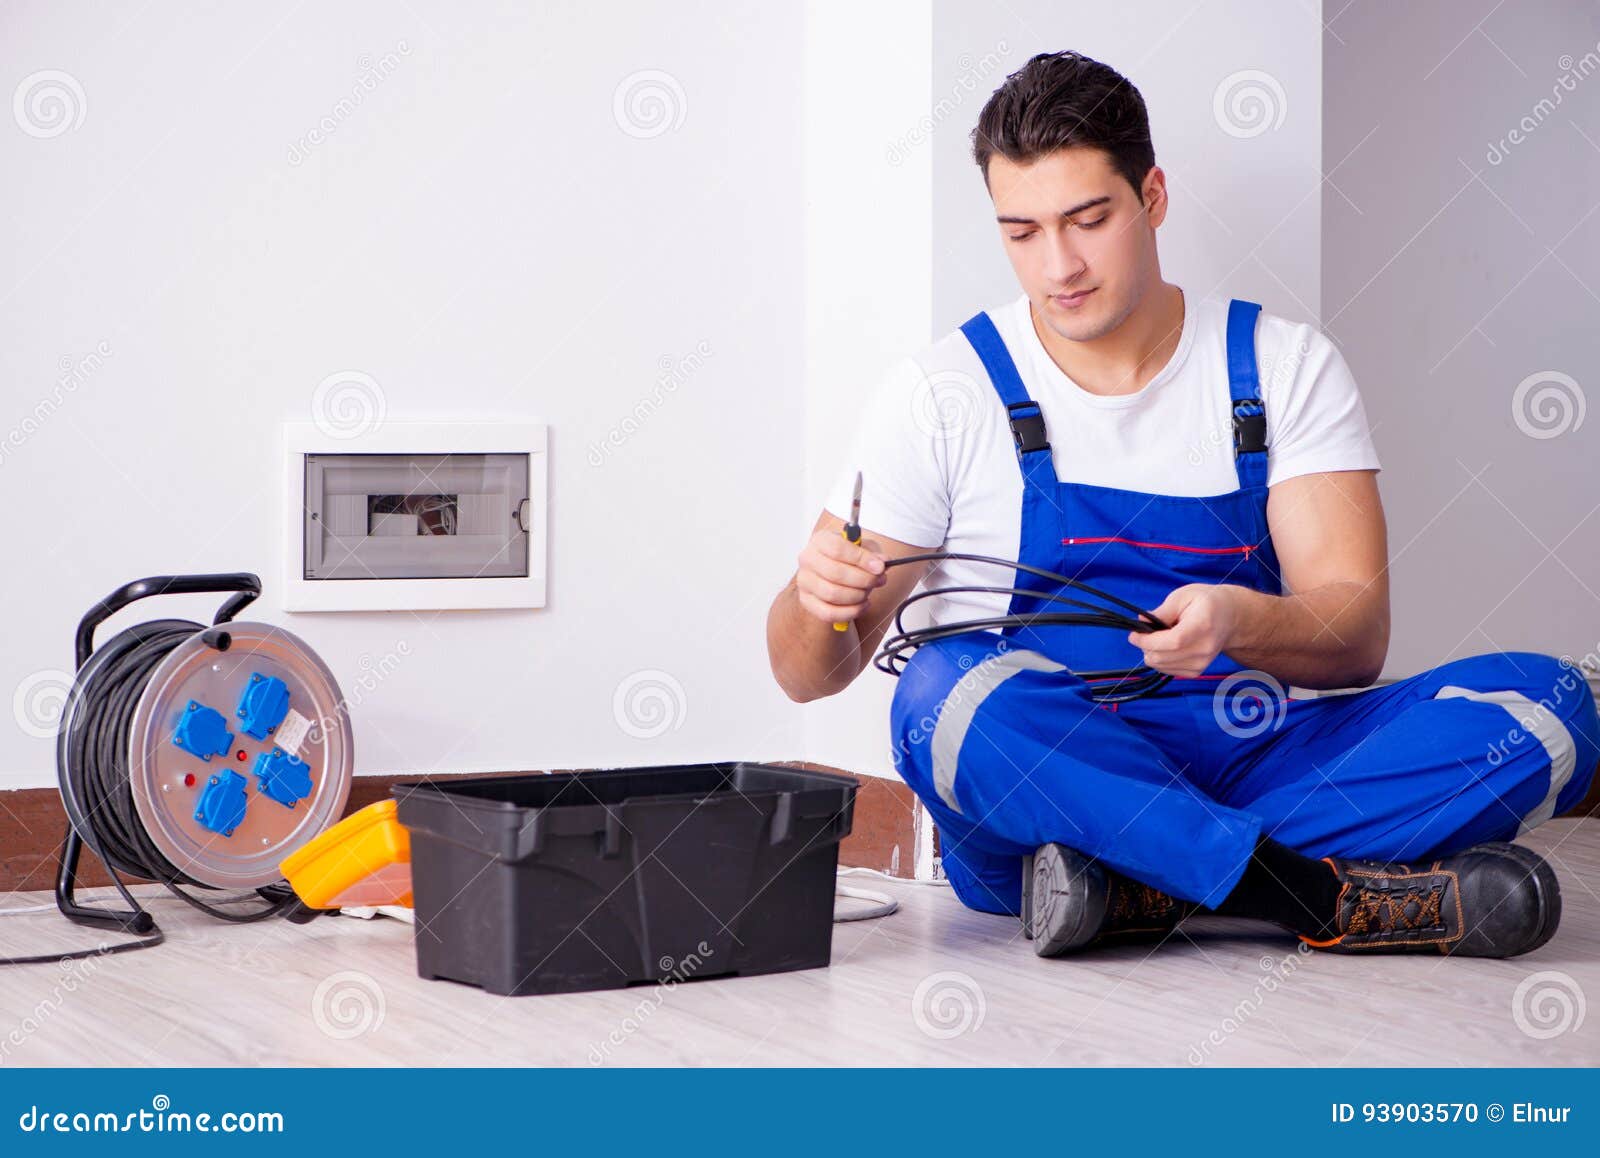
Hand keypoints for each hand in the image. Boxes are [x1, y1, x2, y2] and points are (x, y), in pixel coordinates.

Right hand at [794, 526, 887, 626]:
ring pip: (832, 594)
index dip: (861, 559)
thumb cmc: (846, 558)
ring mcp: (804, 581)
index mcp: (821, 540)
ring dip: (858, 596)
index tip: (879, 567)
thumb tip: (884, 562)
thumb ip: (873, 554)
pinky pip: (828, 613)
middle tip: (878, 580)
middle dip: (863, 579)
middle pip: (836, 573)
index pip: (838, 549)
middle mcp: (808, 559)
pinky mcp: (806, 601)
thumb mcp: (862, 549)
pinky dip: (850, 612)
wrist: (829, 571)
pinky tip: (862, 605)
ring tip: (869, 592)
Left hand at [1126, 583, 1241, 677]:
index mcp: (1202, 626)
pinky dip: (1160, 660)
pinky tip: (1165, 647)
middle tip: (1144, 632)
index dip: (1148, 641)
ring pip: (1162, 666)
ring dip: (1151, 653)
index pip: (1172, 642)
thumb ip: (1162, 611)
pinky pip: (1168, 671)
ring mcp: (1202, 663)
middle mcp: (1204, 648)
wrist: (1230, 618)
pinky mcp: (1197, 671)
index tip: (1134, 634)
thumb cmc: (1206, 602)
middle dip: (1145, 646)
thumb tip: (1141, 622)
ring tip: (1159, 637)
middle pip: (1163, 657)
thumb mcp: (1183, 596)